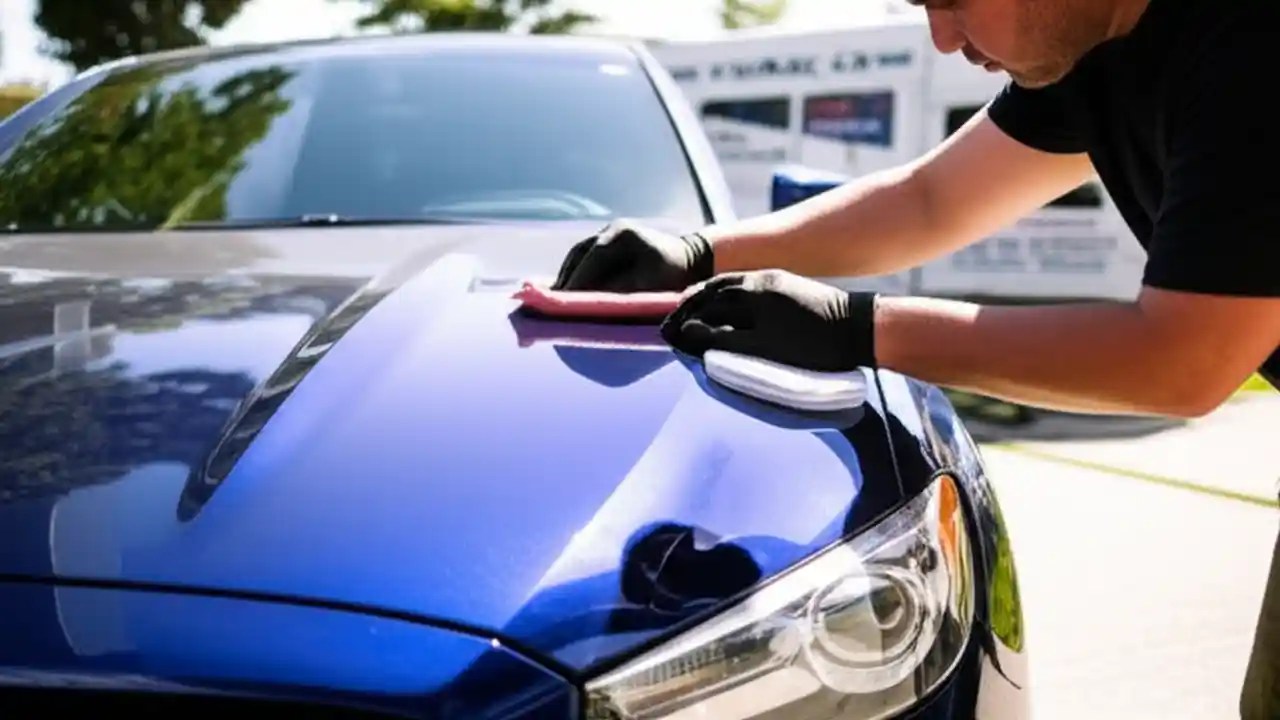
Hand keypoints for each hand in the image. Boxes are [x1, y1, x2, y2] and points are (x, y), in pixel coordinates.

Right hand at [551, 220, 714, 291]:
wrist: (693, 262)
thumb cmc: (675, 275)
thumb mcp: (651, 284)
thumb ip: (621, 291)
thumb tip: (591, 301)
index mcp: (622, 234)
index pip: (592, 256)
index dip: (577, 279)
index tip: (563, 300)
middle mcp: (611, 230)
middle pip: (579, 255)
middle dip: (565, 280)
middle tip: (552, 305)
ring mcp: (608, 235)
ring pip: (578, 257)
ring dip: (566, 279)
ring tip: (555, 302)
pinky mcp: (608, 245)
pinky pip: (585, 261)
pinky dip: (575, 276)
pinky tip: (567, 294)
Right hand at [660, 270, 878, 371]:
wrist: (859, 328)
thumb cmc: (813, 345)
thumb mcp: (764, 348)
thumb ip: (724, 340)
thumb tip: (690, 335)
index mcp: (753, 293)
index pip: (705, 303)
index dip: (684, 320)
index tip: (667, 334)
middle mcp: (760, 280)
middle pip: (714, 290)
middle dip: (690, 307)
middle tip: (673, 324)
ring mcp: (775, 280)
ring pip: (731, 286)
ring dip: (708, 299)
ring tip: (693, 314)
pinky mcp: (788, 285)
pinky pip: (746, 286)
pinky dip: (728, 296)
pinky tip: (727, 308)